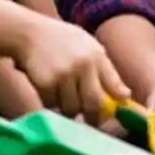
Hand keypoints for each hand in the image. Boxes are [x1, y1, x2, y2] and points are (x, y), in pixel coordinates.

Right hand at [14, 19, 129, 123]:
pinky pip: (52, 105)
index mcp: (96, 55)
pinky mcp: (46, 82)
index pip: (113, 86)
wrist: (28, 32)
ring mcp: (64, 74)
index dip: (115, 105)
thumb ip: (106, 70)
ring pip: (71, 108)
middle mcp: (83, 64)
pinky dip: (50, 103)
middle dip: (92, 117)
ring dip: (68, 110)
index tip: (112, 115)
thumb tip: (125, 95)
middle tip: (89, 121)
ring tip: (63, 98)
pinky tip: (47, 90)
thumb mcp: (88, 46)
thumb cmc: (62, 40)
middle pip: (93, 103)